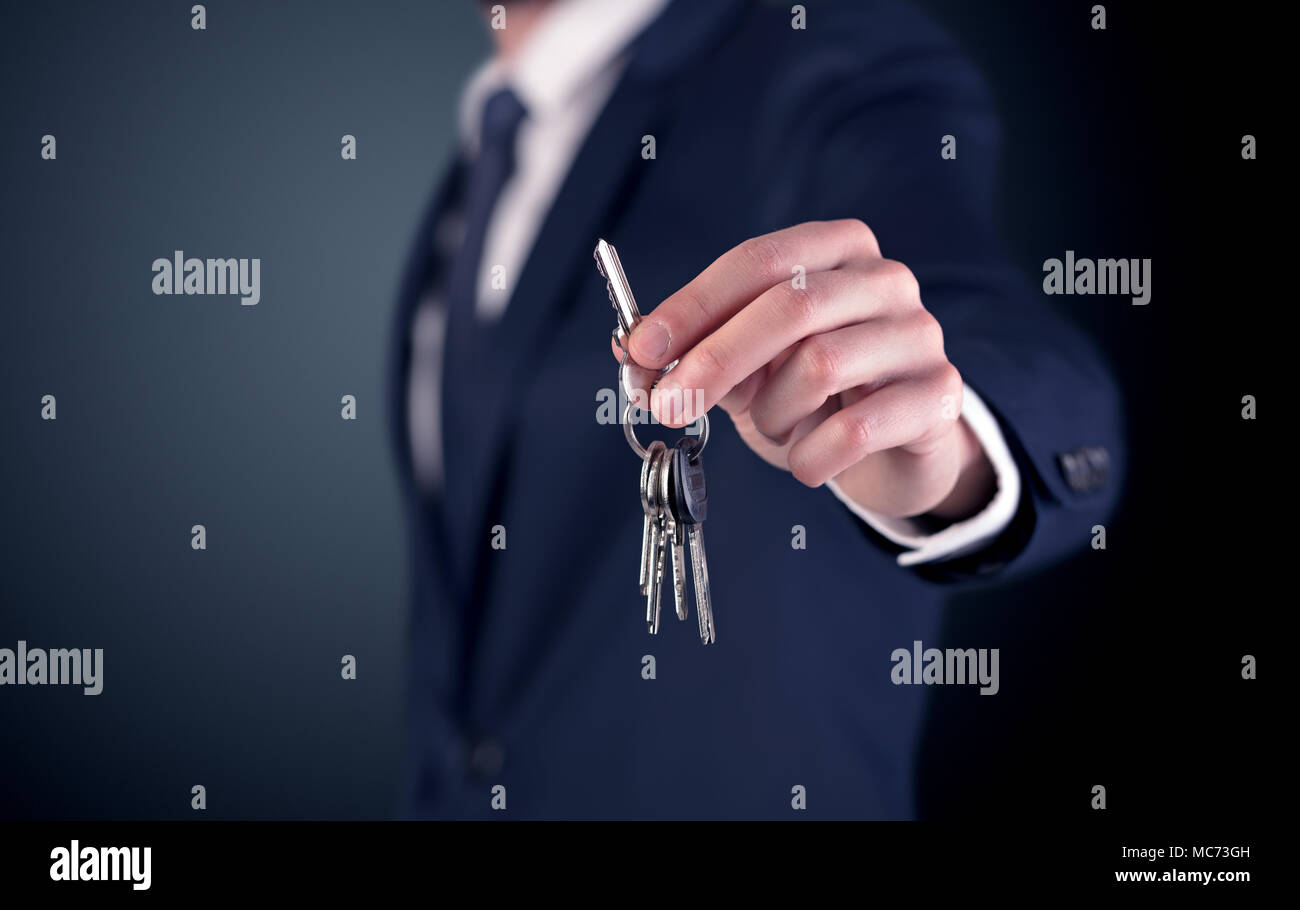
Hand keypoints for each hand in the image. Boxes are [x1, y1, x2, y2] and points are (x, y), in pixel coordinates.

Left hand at [612, 220, 994, 519]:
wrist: (898, 447)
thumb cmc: (815, 396)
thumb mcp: (750, 368)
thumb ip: (699, 353)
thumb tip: (632, 353)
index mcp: (834, 250)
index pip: (756, 262)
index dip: (693, 306)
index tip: (642, 350)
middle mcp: (885, 279)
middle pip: (789, 306)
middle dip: (715, 360)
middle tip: (670, 406)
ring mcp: (918, 334)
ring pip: (821, 364)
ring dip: (772, 412)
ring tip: (772, 430)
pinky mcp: (940, 395)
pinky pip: (857, 426)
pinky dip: (812, 455)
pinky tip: (806, 464)